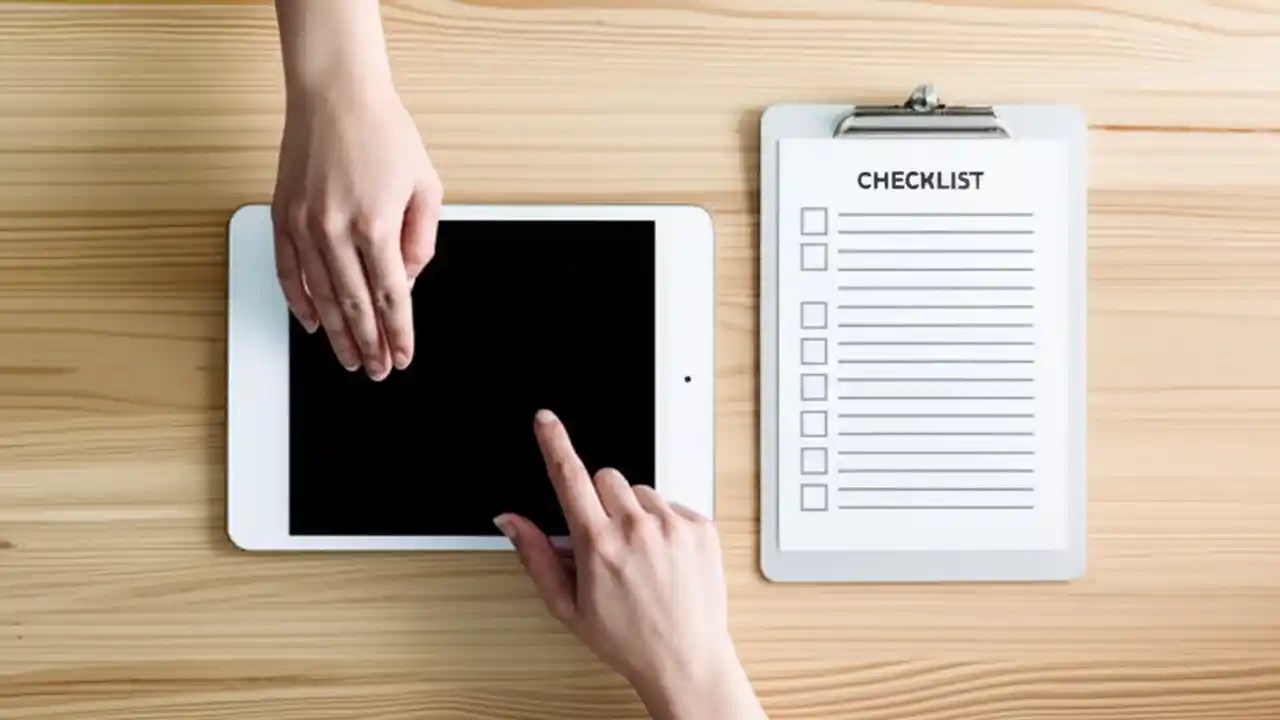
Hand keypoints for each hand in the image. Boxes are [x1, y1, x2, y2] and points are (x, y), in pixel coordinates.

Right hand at [271, 76, 441, 379]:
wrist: (335, 94)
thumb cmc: (385, 133)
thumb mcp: (426, 187)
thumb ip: (421, 241)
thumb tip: (406, 281)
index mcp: (375, 224)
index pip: (391, 296)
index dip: (398, 333)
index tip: (403, 357)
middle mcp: (334, 229)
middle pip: (354, 305)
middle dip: (369, 345)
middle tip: (377, 371)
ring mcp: (303, 224)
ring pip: (320, 296)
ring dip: (336, 334)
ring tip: (350, 359)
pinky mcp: (282, 216)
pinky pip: (289, 271)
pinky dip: (299, 302)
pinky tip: (311, 324)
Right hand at [494, 410, 765, 719]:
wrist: (685, 659)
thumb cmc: (627, 638)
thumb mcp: (567, 606)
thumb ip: (536, 555)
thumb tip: (511, 520)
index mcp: (599, 545)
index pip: (569, 477)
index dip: (554, 443)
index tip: (546, 420)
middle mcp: (637, 529)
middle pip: (605, 477)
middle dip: (598, 499)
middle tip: (604, 536)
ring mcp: (672, 526)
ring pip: (640, 490)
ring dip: (633, 512)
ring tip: (639, 555)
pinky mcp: (700, 527)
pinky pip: (671, 504)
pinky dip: (663, 523)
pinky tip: (663, 557)